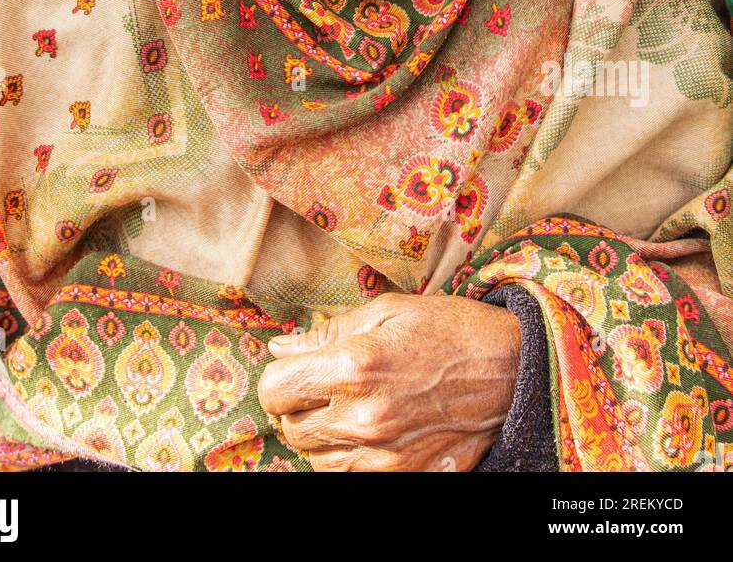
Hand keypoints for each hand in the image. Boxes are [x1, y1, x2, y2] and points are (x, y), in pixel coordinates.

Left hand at [257, 291, 520, 471]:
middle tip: (323, 386)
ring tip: (347, 408)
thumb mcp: (386, 311)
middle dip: (298, 406)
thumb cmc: (449, 329)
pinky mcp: (401, 474)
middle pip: (291, 428)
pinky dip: (347, 457)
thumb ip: (327, 332)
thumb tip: (282, 349)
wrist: (510, 370)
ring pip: (315, 458)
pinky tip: (367, 430)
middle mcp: (362, 415)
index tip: (294, 371)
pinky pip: (348, 475)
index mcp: (354, 365)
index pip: (275, 390)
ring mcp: (382, 452)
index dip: (279, 380)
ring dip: (321, 435)